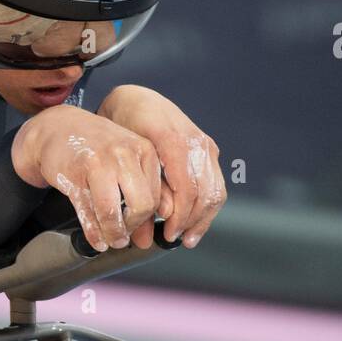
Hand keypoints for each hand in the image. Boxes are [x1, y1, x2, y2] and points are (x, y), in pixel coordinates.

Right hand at [11, 104, 161, 251]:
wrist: (56, 128)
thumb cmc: (95, 146)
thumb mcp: (125, 158)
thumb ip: (140, 190)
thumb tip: (146, 238)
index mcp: (143, 149)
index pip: (156, 195)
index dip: (147, 220)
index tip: (137, 228)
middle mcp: (123, 155)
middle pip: (141, 205)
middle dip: (133, 228)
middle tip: (125, 236)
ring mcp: (97, 164)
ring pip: (112, 212)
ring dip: (112, 234)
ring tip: (111, 241)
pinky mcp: (73, 176)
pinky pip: (87, 212)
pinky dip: (93, 233)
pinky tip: (96, 240)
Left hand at [96, 85, 225, 247]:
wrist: (137, 101)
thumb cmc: (126, 127)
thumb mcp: (129, 156)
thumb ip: (148, 186)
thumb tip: (164, 215)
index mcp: (174, 142)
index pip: (187, 190)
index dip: (180, 217)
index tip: (168, 235)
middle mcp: (196, 142)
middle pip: (206, 193)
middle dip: (193, 222)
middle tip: (176, 239)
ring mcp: (205, 145)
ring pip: (215, 190)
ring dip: (204, 218)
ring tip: (188, 237)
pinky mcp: (209, 149)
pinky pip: (215, 182)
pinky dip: (207, 205)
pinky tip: (194, 221)